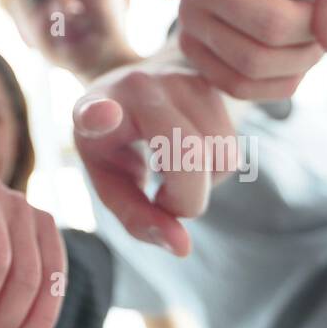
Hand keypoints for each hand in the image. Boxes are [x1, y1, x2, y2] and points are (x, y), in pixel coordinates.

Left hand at [73, 56, 238, 256]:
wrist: (137, 85)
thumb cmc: (117, 143)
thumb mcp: (111, 180)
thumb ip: (137, 217)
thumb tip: (183, 247)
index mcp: (94, 108)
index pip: (94, 112)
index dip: (99, 116)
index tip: (102, 114)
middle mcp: (138, 86)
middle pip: (189, 155)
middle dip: (186, 199)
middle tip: (163, 199)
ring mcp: (179, 80)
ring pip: (221, 158)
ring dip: (204, 183)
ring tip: (173, 169)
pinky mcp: (211, 85)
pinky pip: (232, 149)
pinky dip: (216, 168)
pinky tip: (192, 154)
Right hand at [162, 0, 326, 99]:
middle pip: (268, 25)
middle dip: (311, 28)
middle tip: (312, 11)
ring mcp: (188, 29)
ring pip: (256, 65)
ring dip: (300, 57)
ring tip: (298, 31)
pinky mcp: (196, 65)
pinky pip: (246, 91)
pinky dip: (283, 80)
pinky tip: (284, 55)